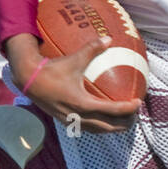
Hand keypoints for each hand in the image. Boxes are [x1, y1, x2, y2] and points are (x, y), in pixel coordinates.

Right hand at [6, 33, 141, 132]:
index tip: (138, 103)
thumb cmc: (52, 70)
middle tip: (136, 115)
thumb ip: (92, 49)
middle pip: (107, 126)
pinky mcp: (65, 121)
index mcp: (81, 103)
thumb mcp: (73, 59)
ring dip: (113, 128)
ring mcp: (70, 121)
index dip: (127, 109)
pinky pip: (88, 128)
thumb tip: (109, 38)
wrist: (29, 81)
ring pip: (97, 130)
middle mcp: (77, 116)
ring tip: (125, 121)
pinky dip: (100, 127)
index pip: (111, 110)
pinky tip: (105, 120)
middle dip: (124, 123)